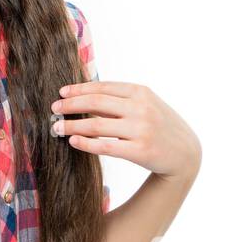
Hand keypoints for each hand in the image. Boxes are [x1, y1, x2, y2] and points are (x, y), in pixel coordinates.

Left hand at [51, 81, 200, 183]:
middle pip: (96, 103)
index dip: (78, 89)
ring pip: (96, 125)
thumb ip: (119, 100)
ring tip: (57, 127)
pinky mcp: (140, 151)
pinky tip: (73, 141)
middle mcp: (141, 108)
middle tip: (54, 108)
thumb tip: (83, 96)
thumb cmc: (160, 126)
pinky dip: (86, 143)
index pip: (102, 87)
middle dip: (71, 105)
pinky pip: (105, 146)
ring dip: (72, 125)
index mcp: (140, 92)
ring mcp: (141, 130)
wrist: (186, 153)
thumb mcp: (145, 105)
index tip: (62, 93)